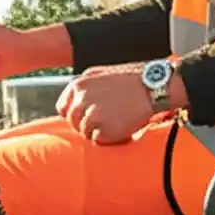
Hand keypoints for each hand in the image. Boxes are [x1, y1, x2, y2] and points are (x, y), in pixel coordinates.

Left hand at [55, 62, 169, 144]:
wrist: (152, 88)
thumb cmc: (130, 79)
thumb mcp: (100, 74)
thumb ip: (83, 86)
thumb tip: (73, 99)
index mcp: (78, 85)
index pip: (63, 108)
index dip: (75, 113)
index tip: (86, 115)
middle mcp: (80, 99)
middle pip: (73, 122)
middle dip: (86, 123)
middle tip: (106, 119)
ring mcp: (90, 115)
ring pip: (84, 132)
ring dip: (98, 130)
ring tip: (115, 120)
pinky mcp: (102, 130)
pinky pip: (97, 140)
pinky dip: (107, 137)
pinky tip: (119, 126)